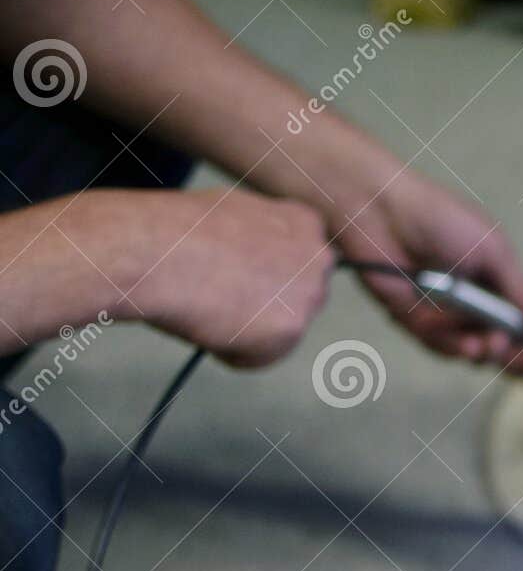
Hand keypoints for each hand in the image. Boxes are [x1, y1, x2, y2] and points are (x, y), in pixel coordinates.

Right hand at [113, 188, 335, 367]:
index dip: (270, 274)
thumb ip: (258, 239)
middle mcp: (319, 257)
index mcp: (305, 222)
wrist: (156, 250)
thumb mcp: (231, 214)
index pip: (304, 262)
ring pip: (281, 330)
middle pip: (300, 298)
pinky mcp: (292, 329)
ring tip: (209, 308)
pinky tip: (209, 326)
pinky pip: (260, 356)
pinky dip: (233, 352)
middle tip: (226, 300)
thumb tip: (252, 259)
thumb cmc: (179, 230)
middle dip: (270, 305)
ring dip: (250, 330)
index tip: (246, 278)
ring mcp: (309, 294)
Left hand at [333, 170, 522, 389]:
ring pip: (475, 353)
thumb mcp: (494, 252)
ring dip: (489, 354)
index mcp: (496, 282)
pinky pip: (442, 348)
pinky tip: (468, 346)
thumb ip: (522, 292)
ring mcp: (445, 315)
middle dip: (520, 360)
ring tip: (493, 344)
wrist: (382, 212)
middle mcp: (472, 302)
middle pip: (503, 346)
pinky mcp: (416, 323)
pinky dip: (457, 349)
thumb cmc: (440, 219)